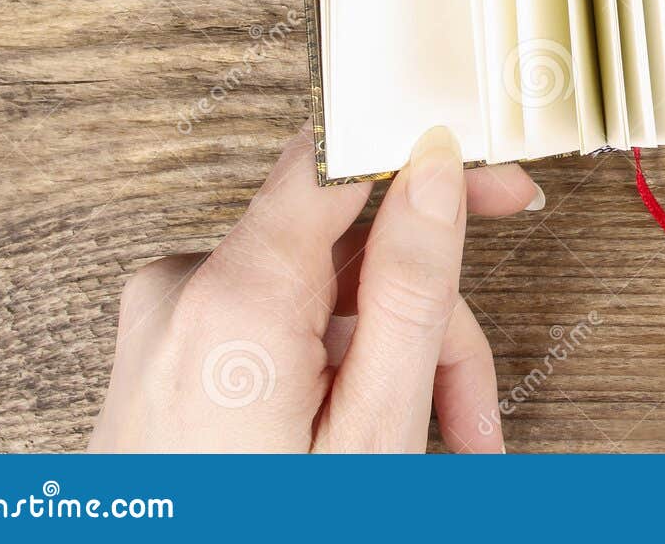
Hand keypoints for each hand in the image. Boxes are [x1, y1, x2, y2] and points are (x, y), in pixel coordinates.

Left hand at [89, 124, 541, 451]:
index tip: (496, 180)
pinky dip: (339, 372)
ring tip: (438, 450)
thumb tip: (435, 168)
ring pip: (323, 297)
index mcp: (233, 297)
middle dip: (428, 317)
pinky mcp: (168, 353)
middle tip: (478, 399)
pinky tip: (373, 437)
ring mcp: (168, 324)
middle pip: (348, 249)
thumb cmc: (273, 538)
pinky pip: (280, 326)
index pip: (341, 158)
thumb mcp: (370, 433)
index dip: (429, 159)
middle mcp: (184, 291)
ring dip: (394, 361)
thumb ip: (408, 288)